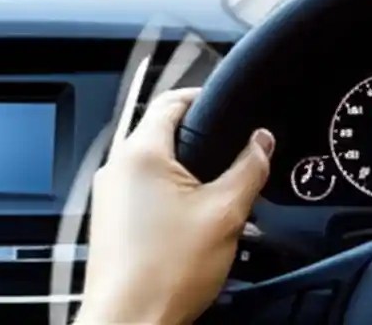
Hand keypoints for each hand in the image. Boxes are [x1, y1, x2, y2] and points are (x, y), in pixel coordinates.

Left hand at [75, 88, 273, 324]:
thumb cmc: (165, 274)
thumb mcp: (226, 212)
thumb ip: (249, 168)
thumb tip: (262, 142)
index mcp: (139, 155)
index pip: (172, 100)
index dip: (206, 97)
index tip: (231, 106)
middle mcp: (116, 171)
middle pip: (164, 133)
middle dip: (203, 141)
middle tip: (235, 157)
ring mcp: (109, 198)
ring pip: (156, 167)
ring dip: (188, 173)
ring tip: (219, 199)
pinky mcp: (111, 224)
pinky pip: (145, 194)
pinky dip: (172, 198)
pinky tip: (195, 225)